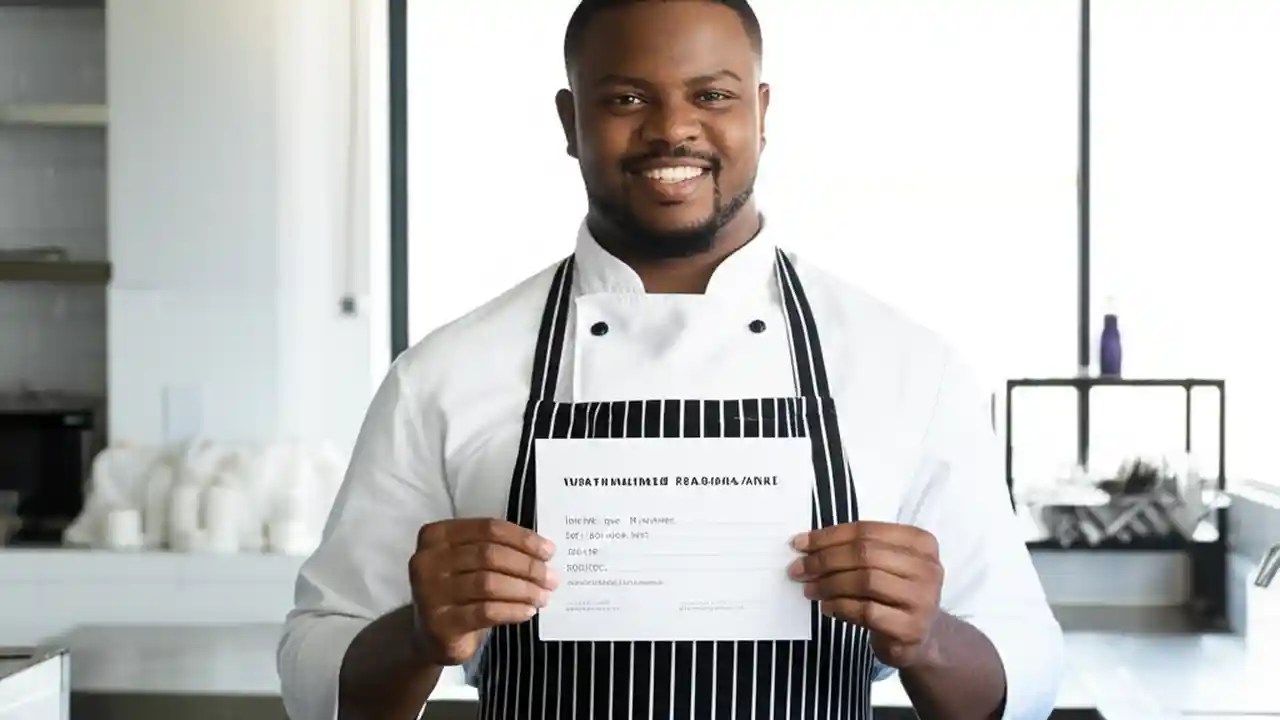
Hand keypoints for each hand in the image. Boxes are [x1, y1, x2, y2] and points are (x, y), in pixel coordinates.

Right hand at [409, 518, 557, 665]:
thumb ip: (496, 549)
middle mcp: (427, 560)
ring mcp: (430, 593)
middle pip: (490, 554)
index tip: (548, 551)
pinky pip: (486, 612)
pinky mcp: (440, 623)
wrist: (430, 635)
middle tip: (551, 578)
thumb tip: (543, 552)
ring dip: (524, 589)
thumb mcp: (469, 563)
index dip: (522, 538)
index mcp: (437, 535)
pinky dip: (512, 610)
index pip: (488, 528)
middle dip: (527, 566)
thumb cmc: (458, 591)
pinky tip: (528, 611)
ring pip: (489, 583)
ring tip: (543, 596)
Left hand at [789, 521, 943, 668]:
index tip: (799, 543)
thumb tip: (806, 545)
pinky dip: (840, 607)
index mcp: (921, 542)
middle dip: (825, 560)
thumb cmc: (894, 593)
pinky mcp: (911, 628)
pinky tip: (827, 607)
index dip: (829, 536)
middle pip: (865, 554)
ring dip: (829, 584)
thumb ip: (855, 550)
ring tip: (810, 589)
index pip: (867, 530)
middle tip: (798, 569)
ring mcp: (922, 599)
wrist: (921, 637)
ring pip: (866, 581)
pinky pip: (867, 611)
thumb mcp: (884, 564)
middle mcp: (927, 568)